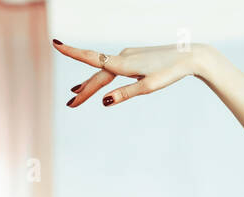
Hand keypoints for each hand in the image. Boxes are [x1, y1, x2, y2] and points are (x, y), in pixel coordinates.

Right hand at [53, 39, 208, 107]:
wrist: (189, 56)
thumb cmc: (170, 72)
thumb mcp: (148, 87)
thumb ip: (125, 94)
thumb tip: (104, 102)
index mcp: (123, 64)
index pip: (92, 59)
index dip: (72, 52)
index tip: (55, 43)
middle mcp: (122, 57)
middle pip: (97, 75)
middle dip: (83, 91)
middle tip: (70, 105)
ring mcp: (128, 57)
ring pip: (104, 72)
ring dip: (90, 84)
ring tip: (76, 94)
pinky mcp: (134, 59)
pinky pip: (112, 69)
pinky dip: (102, 78)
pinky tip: (100, 83)